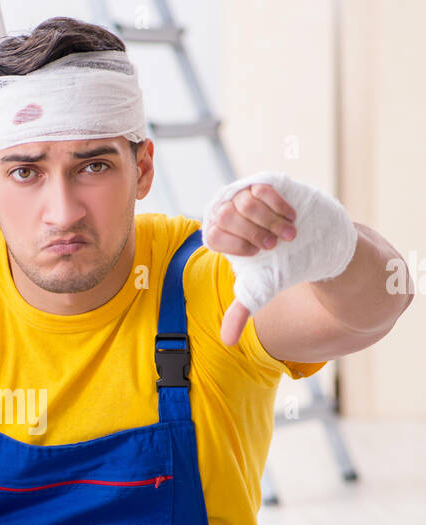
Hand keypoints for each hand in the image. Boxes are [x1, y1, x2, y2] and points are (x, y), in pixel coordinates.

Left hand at [204, 182, 297, 344]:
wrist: (312, 245)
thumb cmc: (282, 266)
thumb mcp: (260, 289)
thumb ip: (241, 311)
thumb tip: (227, 341)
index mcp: (219, 235)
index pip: (212, 235)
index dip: (237, 245)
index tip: (259, 254)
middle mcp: (227, 212)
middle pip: (227, 216)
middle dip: (254, 234)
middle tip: (274, 246)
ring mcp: (245, 194)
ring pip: (245, 203)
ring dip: (269, 222)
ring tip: (288, 235)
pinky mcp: (265, 183)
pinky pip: (263, 188)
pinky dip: (278, 206)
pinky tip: (292, 217)